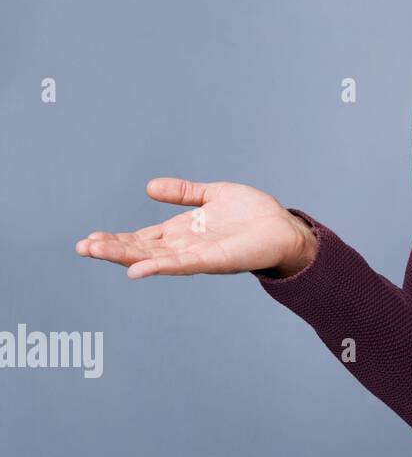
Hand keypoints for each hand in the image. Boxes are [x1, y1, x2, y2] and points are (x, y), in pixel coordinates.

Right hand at [74, 177, 316, 278]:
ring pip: (154, 258)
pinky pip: (181, 264)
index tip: (89, 238)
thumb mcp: (212, 195)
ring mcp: (197, 255)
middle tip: (82, 247)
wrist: (284, 228)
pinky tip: (136, 269)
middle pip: (141, 249)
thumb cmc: (253, 214)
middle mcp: (185, 246)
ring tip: (95, 252)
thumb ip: (183, 192)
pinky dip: (158, 267)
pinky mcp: (213, 260)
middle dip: (111, 249)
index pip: (141, 238)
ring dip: (125, 257)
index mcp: (181, 231)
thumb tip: (149, 187)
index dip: (116, 239)